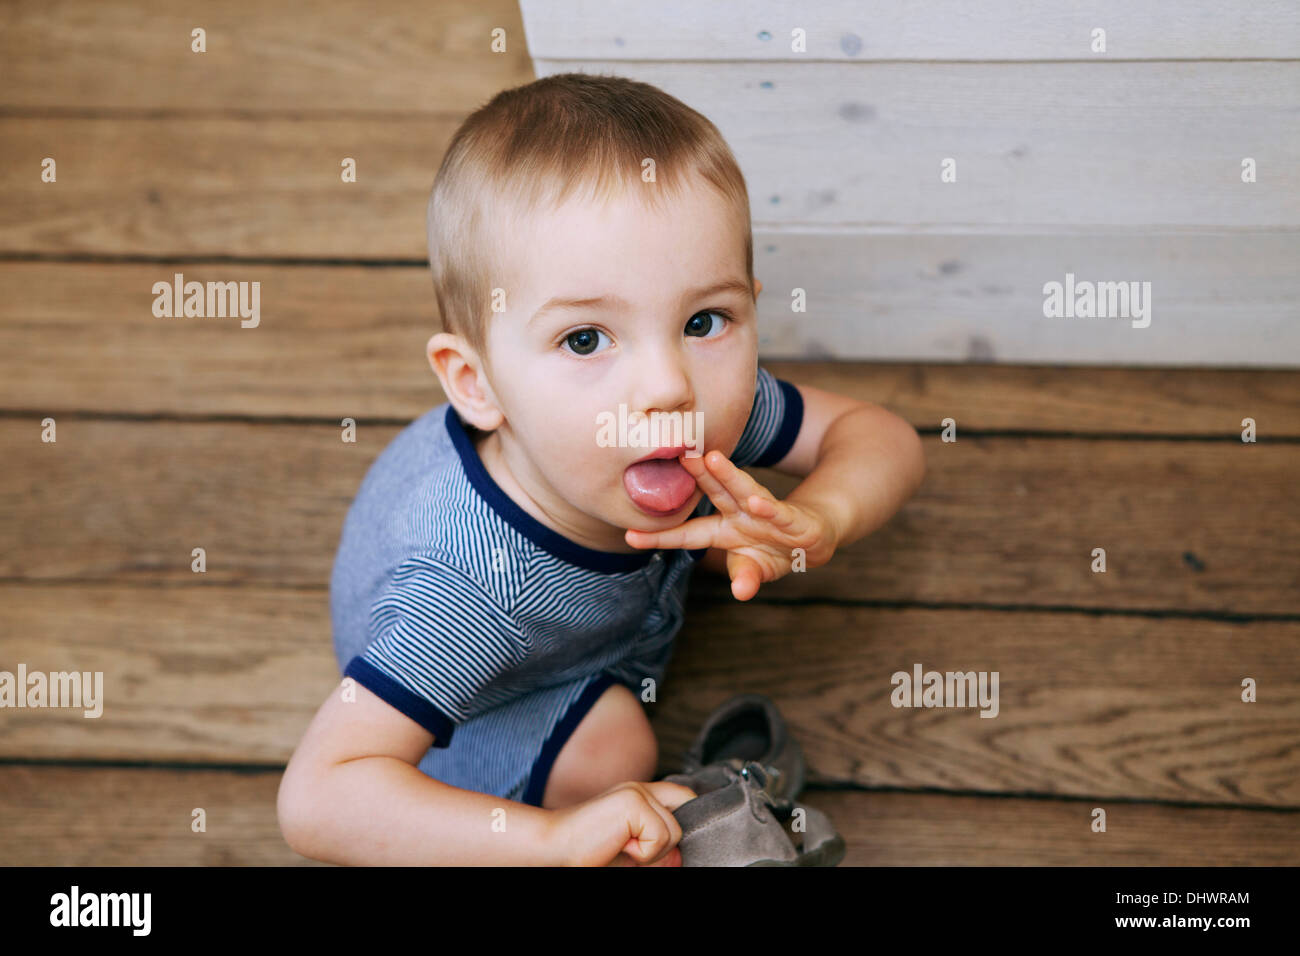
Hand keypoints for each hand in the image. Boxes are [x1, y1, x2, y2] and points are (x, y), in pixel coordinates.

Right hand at [548, 780, 697, 865]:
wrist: (553, 848)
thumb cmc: (588, 852)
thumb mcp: (632, 851)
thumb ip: (658, 847)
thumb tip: (681, 855)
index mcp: (639, 794)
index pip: (684, 797)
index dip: (686, 819)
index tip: (665, 843)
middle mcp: (640, 787)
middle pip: (685, 815)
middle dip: (666, 842)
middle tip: (631, 849)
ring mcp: (637, 791)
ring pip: (674, 831)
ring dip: (652, 851)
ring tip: (620, 846)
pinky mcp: (633, 801)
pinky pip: (661, 836)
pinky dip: (643, 852)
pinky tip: (617, 845)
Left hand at [625, 450, 838, 600]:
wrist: (815, 538)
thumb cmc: (775, 550)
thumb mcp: (756, 569)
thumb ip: (745, 577)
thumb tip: (741, 592)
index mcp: (724, 530)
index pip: (688, 532)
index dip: (661, 534)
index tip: (630, 536)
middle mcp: (741, 515)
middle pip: (716, 493)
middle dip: (697, 476)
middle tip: (677, 455)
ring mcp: (767, 514)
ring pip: (745, 491)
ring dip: (729, 476)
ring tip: (711, 461)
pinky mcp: (794, 520)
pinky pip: (780, 513)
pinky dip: (769, 509)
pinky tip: (757, 502)